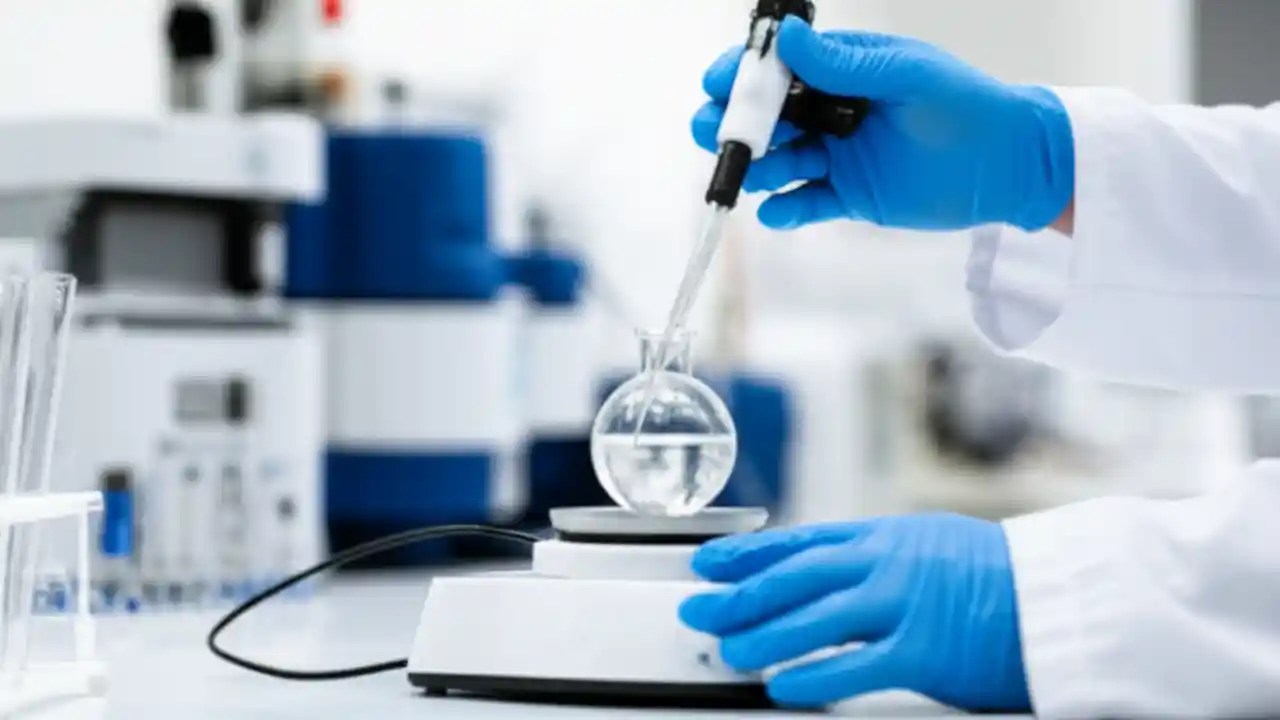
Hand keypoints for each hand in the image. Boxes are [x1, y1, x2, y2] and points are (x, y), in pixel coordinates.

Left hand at [679, 514, 1029, 710]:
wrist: (1060, 599)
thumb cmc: (997, 577)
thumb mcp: (928, 544)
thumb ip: (874, 555)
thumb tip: (820, 570)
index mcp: (886, 533)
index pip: (800, 540)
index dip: (747, 553)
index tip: (710, 563)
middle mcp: (888, 561)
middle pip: (795, 576)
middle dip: (740, 594)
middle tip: (700, 608)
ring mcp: (905, 603)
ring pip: (814, 619)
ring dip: (764, 636)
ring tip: (730, 649)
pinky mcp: (925, 650)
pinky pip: (854, 666)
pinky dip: (812, 677)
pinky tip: (782, 685)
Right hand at [693, 18, 1073, 232]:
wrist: (1009, 167)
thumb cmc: (965, 106)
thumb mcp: (905, 76)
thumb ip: (843, 65)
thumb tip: (785, 37)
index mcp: (842, 71)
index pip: (779, 69)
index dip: (743, 75)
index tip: (717, 83)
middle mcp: (831, 111)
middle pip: (766, 117)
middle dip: (735, 123)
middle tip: (714, 132)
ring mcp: (837, 156)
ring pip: (778, 162)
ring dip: (756, 166)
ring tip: (752, 174)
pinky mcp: (848, 197)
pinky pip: (805, 204)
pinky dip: (786, 210)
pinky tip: (777, 212)